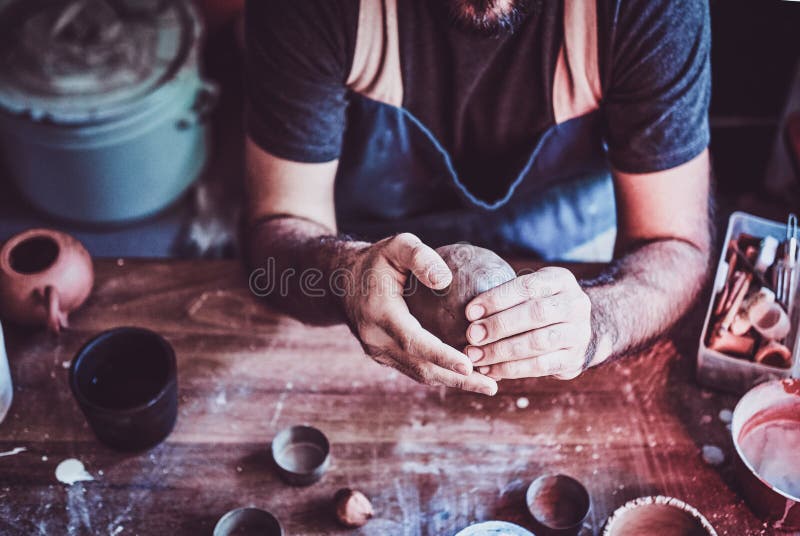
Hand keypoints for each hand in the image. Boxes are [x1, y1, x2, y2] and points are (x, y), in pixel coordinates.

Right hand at [340, 233, 497, 394]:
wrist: (341, 282)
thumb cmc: (375, 261)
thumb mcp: (396, 246)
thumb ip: (420, 257)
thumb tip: (445, 280)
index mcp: (379, 313)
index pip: (413, 342)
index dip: (442, 356)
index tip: (469, 366)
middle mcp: (376, 339)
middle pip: (420, 367)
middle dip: (457, 379)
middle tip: (491, 386)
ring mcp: (378, 352)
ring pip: (419, 373)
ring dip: (452, 381)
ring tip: (486, 385)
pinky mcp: (383, 357)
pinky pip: (414, 370)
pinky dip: (440, 374)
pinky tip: (465, 375)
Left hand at [462, 267, 592, 380]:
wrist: (574, 331)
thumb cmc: (538, 306)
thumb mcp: (530, 292)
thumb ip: (505, 298)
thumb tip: (471, 314)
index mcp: (560, 280)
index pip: (527, 286)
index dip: (497, 299)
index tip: (470, 312)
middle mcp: (575, 305)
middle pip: (535, 314)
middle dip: (499, 326)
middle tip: (472, 335)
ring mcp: (578, 333)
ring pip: (537, 342)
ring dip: (501, 351)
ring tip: (476, 356)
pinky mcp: (573, 360)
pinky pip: (540, 366)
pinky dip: (511, 369)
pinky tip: (490, 369)